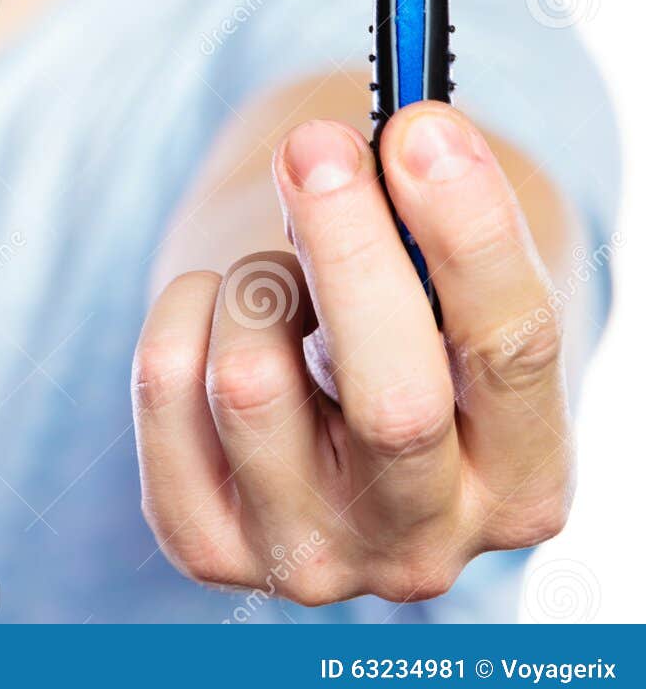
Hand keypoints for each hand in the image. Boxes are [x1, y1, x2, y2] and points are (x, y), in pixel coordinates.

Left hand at [132, 102, 572, 605]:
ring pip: (252, 386)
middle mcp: (425, 546)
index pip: (511, 352)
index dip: (467, 232)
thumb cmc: (404, 322)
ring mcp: (311, 561)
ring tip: (282, 277)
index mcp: (523, 480)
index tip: (421, 127)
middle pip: (392, 402)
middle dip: (349, 250)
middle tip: (318, 145)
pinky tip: (225, 316)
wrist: (321, 406)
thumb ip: (428, 229)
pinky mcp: (208, 544)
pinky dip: (186, 311)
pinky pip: (165, 390)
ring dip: (260, 281)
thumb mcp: (442, 284)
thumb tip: (381, 148)